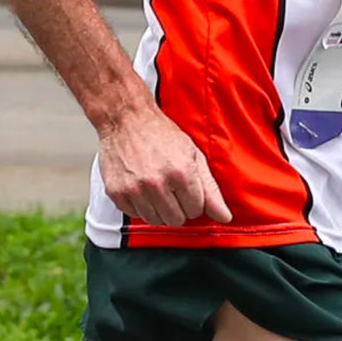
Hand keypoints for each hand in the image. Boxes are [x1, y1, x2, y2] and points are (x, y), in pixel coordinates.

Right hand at [99, 107, 232, 226]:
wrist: (126, 119)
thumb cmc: (160, 133)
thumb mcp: (193, 155)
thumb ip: (210, 189)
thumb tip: (224, 216)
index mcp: (181, 172)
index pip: (196, 210)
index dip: (194, 200)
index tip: (187, 189)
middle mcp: (157, 183)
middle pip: (176, 220)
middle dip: (177, 207)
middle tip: (172, 189)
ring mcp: (135, 190)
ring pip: (155, 221)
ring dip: (158, 209)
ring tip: (156, 188)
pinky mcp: (117, 193)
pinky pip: (135, 215)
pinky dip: (140, 206)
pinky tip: (141, 188)